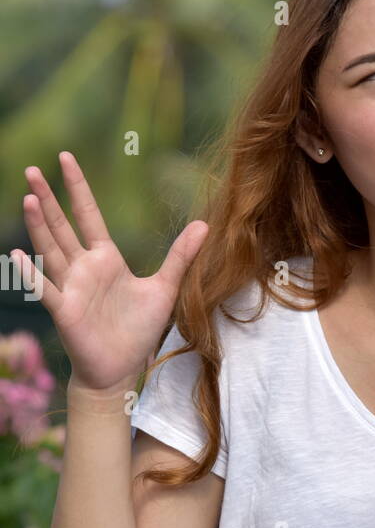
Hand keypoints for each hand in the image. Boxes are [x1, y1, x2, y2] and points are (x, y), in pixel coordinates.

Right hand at [12, 152, 208, 391]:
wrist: (121, 369)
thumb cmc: (137, 330)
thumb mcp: (165, 289)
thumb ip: (180, 257)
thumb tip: (203, 224)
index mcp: (105, 258)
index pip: (88, 214)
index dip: (77, 187)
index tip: (65, 158)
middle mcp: (83, 268)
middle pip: (62, 226)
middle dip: (48, 198)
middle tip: (33, 169)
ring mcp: (71, 288)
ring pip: (51, 251)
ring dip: (39, 226)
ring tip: (29, 197)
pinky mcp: (66, 311)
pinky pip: (46, 290)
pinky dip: (31, 274)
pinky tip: (19, 254)